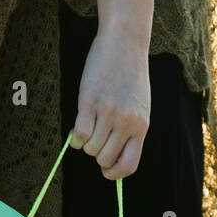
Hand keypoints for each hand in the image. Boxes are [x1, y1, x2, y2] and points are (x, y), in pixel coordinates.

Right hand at [69, 26, 150, 178]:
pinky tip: (77, 125)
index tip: (105, 169)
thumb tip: (112, 155)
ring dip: (84, 142)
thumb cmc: (131, 74)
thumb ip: (131, 128)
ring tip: (87, 127)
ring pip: (89, 147)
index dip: (113, 174)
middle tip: (95, 138)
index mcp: (141, 125)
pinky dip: (74, 135)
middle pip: (104, 158)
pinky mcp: (90, 100)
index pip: (129, 165)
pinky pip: (78, 133)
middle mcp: (126, 122)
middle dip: (96, 154)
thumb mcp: (140, 105)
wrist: (125, 42)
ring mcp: (108, 111)